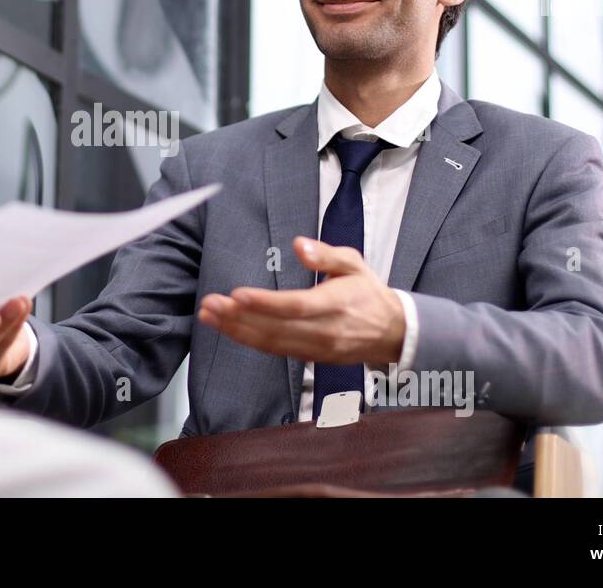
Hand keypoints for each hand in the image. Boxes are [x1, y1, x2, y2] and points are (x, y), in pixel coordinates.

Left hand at [197, 237, 404, 364]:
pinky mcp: (310, 358)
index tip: (237, 294)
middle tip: (209, 305)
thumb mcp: (354, 264)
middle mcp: (325, 331)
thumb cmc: (368, 293)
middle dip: (238, 318)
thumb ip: (326, 254)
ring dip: (237, 330)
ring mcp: (317, 348)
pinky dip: (249, 340)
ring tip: (210, 316)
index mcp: (336, 304)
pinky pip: (275, 350)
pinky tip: (229, 328)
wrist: (392, 332)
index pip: (296, 306)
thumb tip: (299, 245)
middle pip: (276, 328)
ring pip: (271, 343)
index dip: (265, 303)